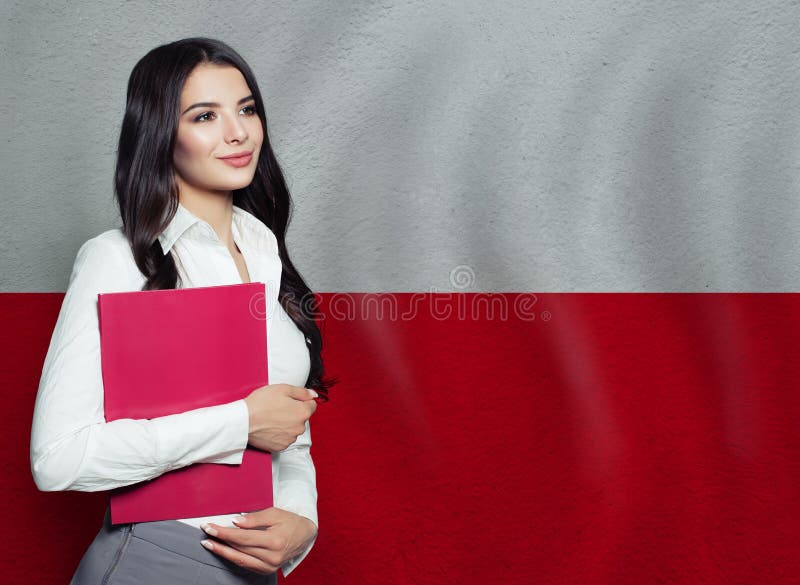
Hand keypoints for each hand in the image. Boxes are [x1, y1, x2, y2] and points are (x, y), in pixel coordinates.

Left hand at [200, 507, 317, 574]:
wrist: (305, 535)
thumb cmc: (290, 521)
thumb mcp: (275, 513)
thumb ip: (254, 518)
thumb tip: (235, 522)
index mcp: (274, 541)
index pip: (243, 537)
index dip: (224, 533)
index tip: (210, 527)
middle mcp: (272, 557)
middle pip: (239, 549)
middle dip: (220, 541)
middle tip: (205, 533)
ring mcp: (270, 566)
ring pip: (240, 560)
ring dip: (222, 552)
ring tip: (209, 545)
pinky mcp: (267, 570)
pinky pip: (246, 565)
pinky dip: (233, 558)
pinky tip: (223, 551)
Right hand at [244, 384, 317, 451]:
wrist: (243, 421)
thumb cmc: (260, 404)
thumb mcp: (283, 389)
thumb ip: (302, 392)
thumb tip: (313, 395)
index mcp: (303, 412)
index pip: (312, 405)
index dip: (301, 400)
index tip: (290, 400)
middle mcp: (299, 428)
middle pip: (302, 417)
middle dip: (293, 412)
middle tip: (278, 407)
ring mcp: (290, 439)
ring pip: (293, 428)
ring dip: (287, 423)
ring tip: (271, 417)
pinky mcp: (280, 446)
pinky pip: (284, 438)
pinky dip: (279, 433)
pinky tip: (269, 426)